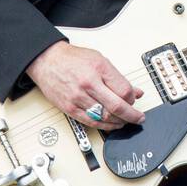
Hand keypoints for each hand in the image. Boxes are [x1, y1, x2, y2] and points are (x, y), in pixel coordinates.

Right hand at [25, 41, 144, 130]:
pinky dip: (105, 126)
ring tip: (126, 121)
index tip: (135, 100)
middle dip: (132, 115)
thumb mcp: (100, 60)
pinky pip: (91, 122)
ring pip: (105, 117)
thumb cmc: (73, 59)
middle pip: (116, 106)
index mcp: (98, 69)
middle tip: (138, 118)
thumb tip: (136, 92)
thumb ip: (118, 78)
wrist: (48, 61)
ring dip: (119, 122)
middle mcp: (88, 84)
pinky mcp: (70, 108)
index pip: (123, 90)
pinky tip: (112, 125)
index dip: (133, 99)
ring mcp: (78, 98)